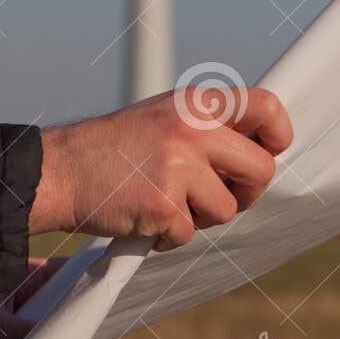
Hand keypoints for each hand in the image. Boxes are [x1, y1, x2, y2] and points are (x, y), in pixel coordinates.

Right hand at [29, 84, 292, 251]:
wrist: (61, 169)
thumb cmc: (116, 148)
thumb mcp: (165, 116)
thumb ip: (209, 127)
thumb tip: (262, 152)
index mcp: (195, 102)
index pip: (266, 105)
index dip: (278, 135)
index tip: (267, 152)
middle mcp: (192, 129)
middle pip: (261, 170)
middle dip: (245, 192)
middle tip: (217, 195)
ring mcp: (178, 167)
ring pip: (227, 209)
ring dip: (200, 217)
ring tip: (165, 201)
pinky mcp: (164, 205)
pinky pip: (189, 235)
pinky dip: (168, 236)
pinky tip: (144, 216)